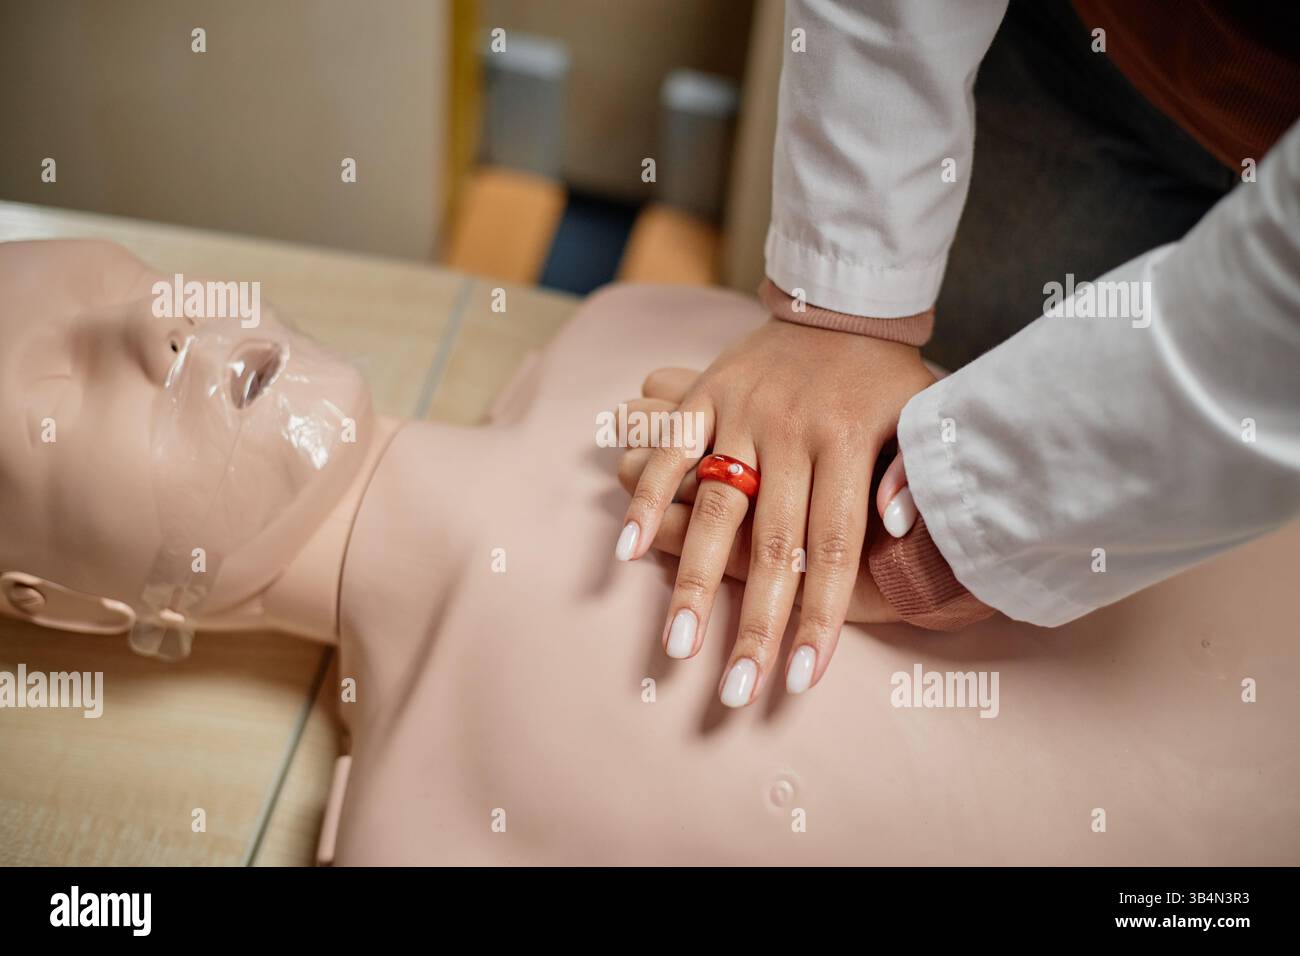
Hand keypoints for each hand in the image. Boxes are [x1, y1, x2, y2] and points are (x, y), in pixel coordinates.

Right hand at [614, 318, 934, 705]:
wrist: (842, 299)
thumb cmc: (889, 375)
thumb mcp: (927, 415)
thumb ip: (916, 472)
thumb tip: (900, 526)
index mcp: (851, 444)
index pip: (834, 548)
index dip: (819, 617)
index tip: (800, 680)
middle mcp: (796, 433)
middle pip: (775, 545)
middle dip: (756, 623)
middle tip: (736, 689)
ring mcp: (745, 412)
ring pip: (718, 507)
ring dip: (692, 580)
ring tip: (676, 645)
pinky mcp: (708, 392)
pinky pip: (673, 448)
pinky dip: (648, 496)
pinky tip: (627, 549)